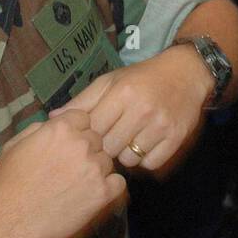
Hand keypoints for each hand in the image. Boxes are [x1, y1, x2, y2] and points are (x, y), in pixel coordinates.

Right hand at [0, 110, 125, 237]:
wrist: (12, 221)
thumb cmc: (9, 183)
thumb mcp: (15, 145)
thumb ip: (39, 129)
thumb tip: (54, 123)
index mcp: (61, 129)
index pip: (83, 117)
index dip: (76, 130)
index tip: (67, 144)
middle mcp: (82, 145)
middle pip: (96, 138)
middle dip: (86, 150)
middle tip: (70, 167)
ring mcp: (94, 169)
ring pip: (107, 160)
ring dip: (96, 168)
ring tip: (77, 184)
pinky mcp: (103, 193)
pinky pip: (118, 182)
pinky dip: (109, 187)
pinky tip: (93, 193)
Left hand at [61, 45, 212, 171]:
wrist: (186, 74)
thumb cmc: (141, 78)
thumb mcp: (110, 81)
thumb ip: (83, 101)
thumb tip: (51, 119)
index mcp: (122, 93)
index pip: (93, 129)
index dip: (88, 137)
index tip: (91, 135)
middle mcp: (142, 109)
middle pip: (109, 148)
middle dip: (105, 148)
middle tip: (110, 140)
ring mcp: (161, 125)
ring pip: (129, 159)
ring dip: (126, 155)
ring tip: (129, 140)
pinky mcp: (176, 138)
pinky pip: (150, 164)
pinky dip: (146, 159)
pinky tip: (145, 145)